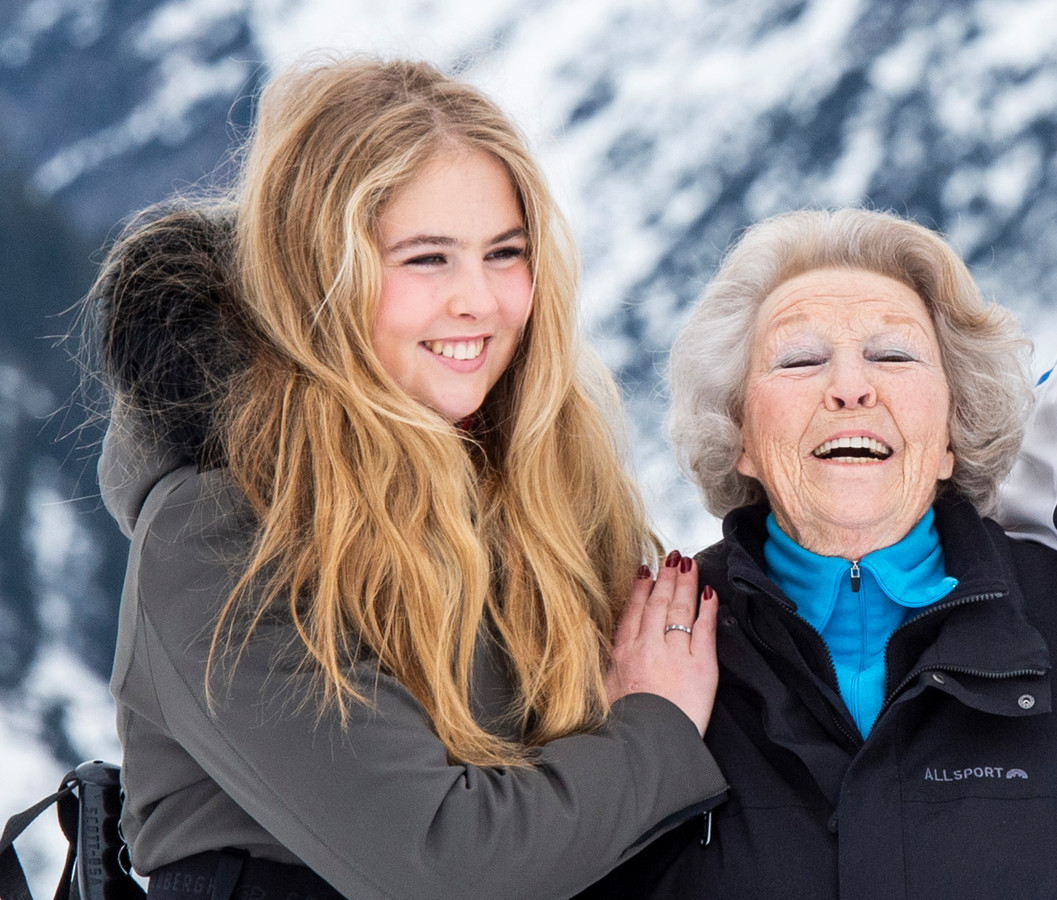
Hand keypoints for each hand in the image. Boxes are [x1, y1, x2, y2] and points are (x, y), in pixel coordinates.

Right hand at [605, 551, 718, 736]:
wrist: (646, 746)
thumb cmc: (623, 725)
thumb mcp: (603, 690)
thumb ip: (608, 664)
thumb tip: (605, 648)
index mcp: (624, 653)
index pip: (633, 610)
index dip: (640, 587)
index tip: (646, 570)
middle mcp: (648, 647)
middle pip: (658, 603)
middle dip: (666, 577)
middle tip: (673, 557)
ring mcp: (675, 655)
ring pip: (680, 610)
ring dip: (685, 584)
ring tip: (690, 564)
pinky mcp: (701, 668)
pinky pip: (705, 630)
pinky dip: (708, 609)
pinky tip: (710, 594)